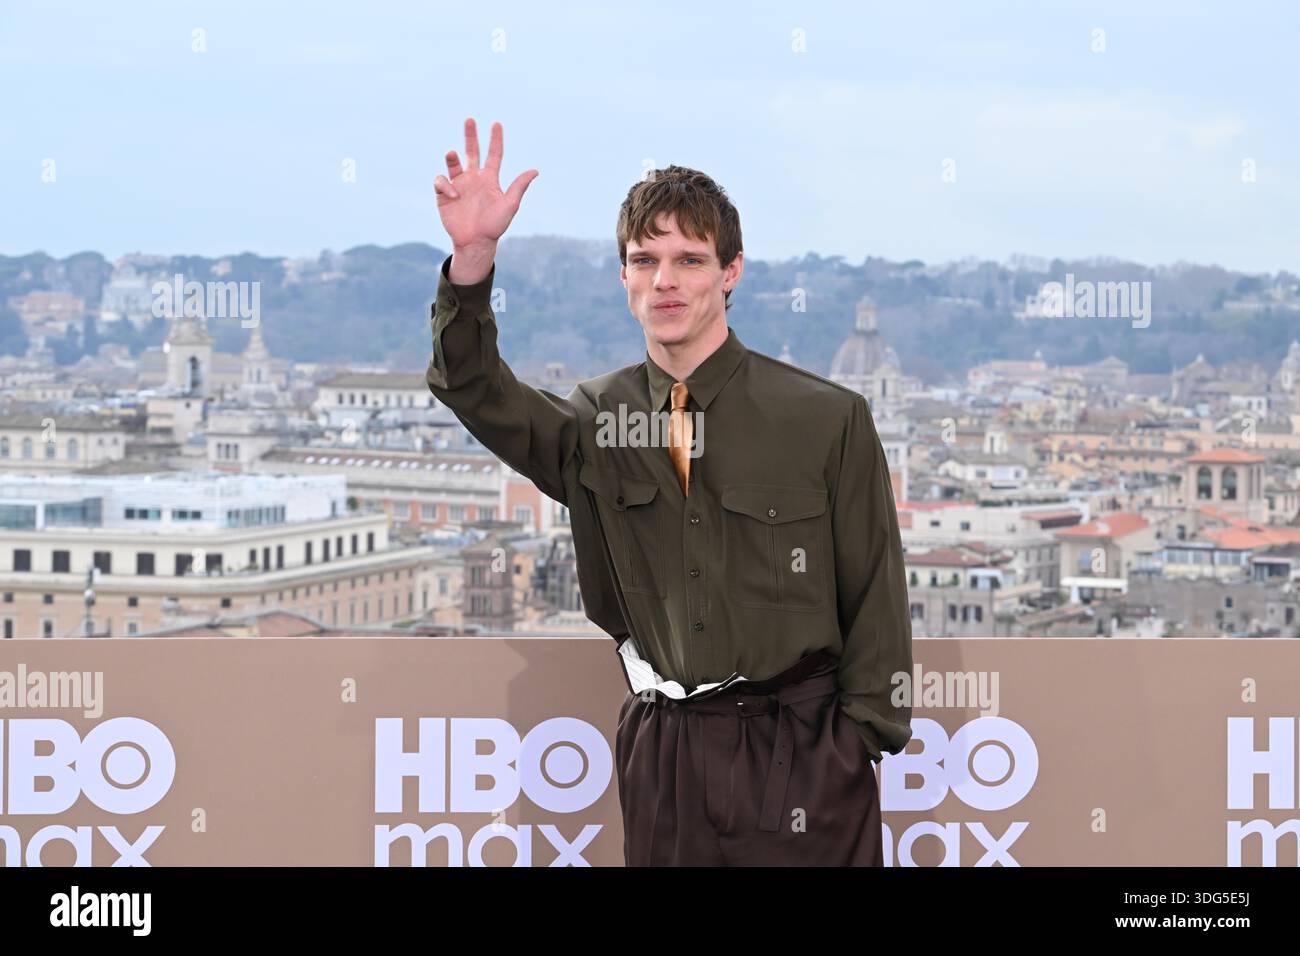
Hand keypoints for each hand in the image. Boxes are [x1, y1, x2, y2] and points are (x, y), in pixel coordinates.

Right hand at [435, 118, 537, 263]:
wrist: (476, 242)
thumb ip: (519, 186)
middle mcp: (474, 178)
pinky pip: (441, 181)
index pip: (494, 155)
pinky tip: (452, 195)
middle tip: (470, 119)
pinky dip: (445, 185)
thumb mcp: (510, 205)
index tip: (496, 124)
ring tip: (452, 153)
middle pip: (472, 151)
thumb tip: (535, 170)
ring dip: (452, 157)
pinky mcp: (444, 194)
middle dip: (470, 135)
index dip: (496, 140)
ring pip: (453, 163)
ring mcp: (458, 185)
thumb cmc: (495, 226)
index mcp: (490, 179)